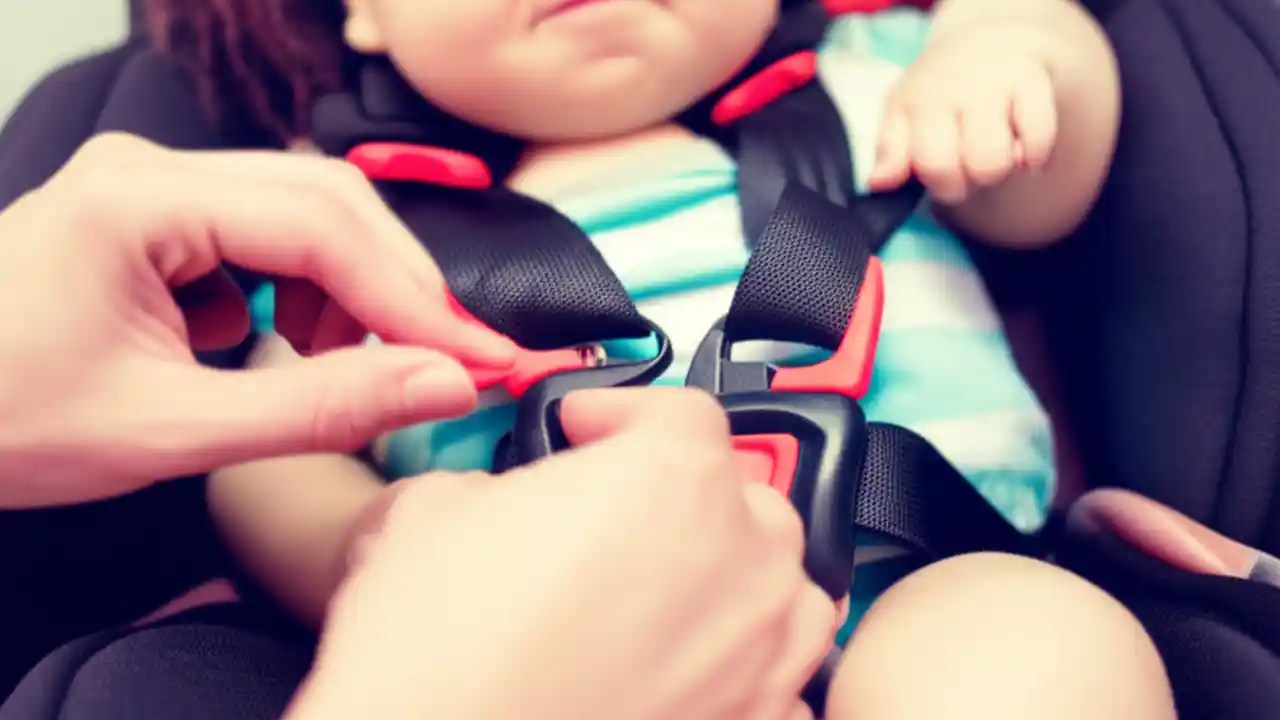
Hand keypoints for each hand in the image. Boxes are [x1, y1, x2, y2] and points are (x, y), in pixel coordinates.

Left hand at [0, 133, 516, 507]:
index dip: (417, 301)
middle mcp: (151, 170)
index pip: (324, 230)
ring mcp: (152, 186)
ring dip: (348, 287)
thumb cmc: (3, 420)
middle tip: (450, 358)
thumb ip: (320, 407)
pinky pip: (265, 231)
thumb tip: (441, 384)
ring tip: (338, 358)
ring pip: (303, 213)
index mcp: (140, 200)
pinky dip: (301, 288)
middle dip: (396, 287)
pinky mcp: (157, 216)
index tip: (482, 357)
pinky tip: (276, 339)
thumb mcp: (173, 429)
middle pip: (326, 202)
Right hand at [289, 388, 836, 719]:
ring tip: (669, 591)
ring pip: (780, 586)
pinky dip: (744, 668)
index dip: (623, 412)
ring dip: (733, 576)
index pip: (681, 412)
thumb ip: (505, 483)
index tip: (591, 429)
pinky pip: (780, 680)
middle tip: (617, 515)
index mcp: (674, 479)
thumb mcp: (435, 507)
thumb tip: (508, 500)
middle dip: (684, 495)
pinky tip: (688, 670)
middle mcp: (739, 562)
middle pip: (743, 496)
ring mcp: (760, 656)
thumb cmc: (437, 657)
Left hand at [868, 23, 1059, 204]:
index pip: (929, 163)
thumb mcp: (901, 115)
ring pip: (997, 160)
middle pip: (964, 168)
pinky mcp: (1032, 80)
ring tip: (994, 157)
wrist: (986, 42)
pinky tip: (1025, 155)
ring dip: (997, 172)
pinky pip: (1039, 138)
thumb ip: (889, 151)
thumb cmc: (938, 91)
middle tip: (966, 168)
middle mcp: (955, 89)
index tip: (943, 176)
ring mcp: (995, 84)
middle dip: (967, 184)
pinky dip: (1036, 158)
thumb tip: (878, 183)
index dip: (941, 184)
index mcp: (919, 102)